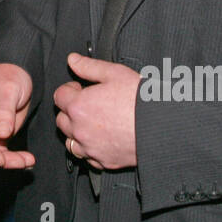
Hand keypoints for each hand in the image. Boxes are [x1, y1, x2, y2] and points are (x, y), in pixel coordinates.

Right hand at [0, 63, 34, 168]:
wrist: (15, 73)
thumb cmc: (9, 76)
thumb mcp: (9, 88)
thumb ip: (4, 111)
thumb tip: (1, 134)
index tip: (1, 160)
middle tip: (22, 162)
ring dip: (6, 162)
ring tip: (28, 161)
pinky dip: (11, 159)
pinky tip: (26, 160)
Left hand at [53, 53, 139, 169]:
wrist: (162, 126)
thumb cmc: (140, 100)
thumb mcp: (115, 73)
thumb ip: (88, 66)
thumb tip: (72, 60)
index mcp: (79, 106)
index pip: (59, 96)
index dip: (69, 90)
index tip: (81, 88)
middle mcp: (80, 130)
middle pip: (61, 120)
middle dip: (70, 111)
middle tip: (88, 104)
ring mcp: (91, 148)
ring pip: (70, 141)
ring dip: (76, 132)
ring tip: (93, 123)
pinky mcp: (103, 162)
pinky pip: (86, 158)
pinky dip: (89, 149)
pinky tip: (102, 139)